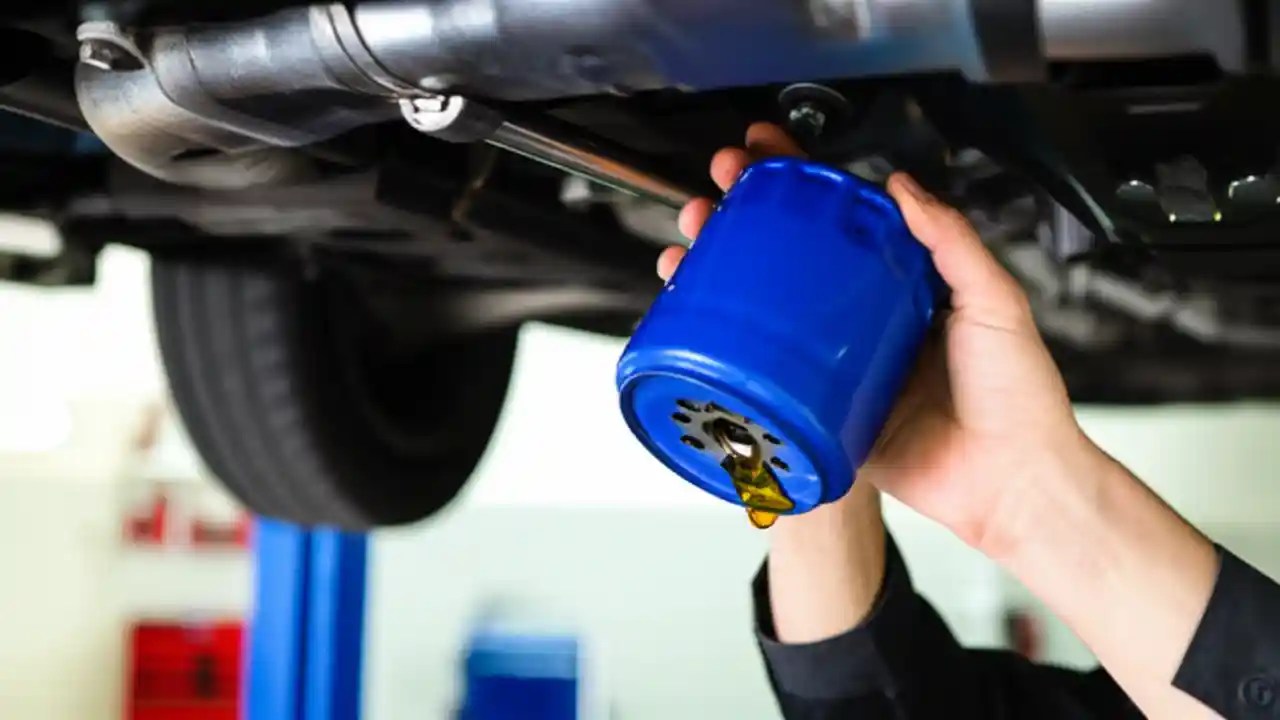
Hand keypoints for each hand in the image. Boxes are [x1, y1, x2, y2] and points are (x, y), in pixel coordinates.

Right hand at [660, 122, 1097, 555]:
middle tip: (716, 186)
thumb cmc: (1019, 397)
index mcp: (903, 290)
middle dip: (743, 218)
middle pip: (789, 261)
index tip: (767, 151)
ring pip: (767, 318)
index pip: (840, 223)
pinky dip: (729, 359)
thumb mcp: (995, 301)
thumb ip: (952, 242)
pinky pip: (768, 386)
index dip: (799, 184)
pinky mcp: (822, 418)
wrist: (1011, 483)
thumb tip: (902, 186)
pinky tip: (701, 329)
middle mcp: (863, 326)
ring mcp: (837, 371)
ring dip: (720, 277)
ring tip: (691, 246)